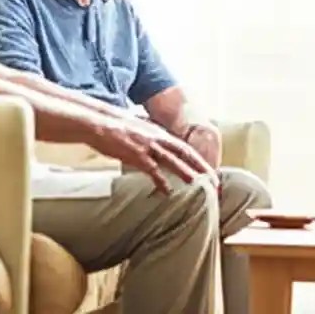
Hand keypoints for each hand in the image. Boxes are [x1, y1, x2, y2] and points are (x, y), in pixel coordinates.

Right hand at [90, 118, 216, 193]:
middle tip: (214, 182)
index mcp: (160, 134)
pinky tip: (167, 191)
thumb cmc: (116, 129)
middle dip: (202, 167)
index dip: (199, 160)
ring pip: (173, 161)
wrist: (99, 122)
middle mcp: (158, 138)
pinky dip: (161, 181)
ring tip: (199, 185)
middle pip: (186, 153)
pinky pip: (152, 169)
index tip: (210, 172)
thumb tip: (156, 153)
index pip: (185, 148)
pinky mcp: (136, 154)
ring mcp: (148, 146)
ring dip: (187, 173)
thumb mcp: (140, 132)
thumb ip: (151, 142)